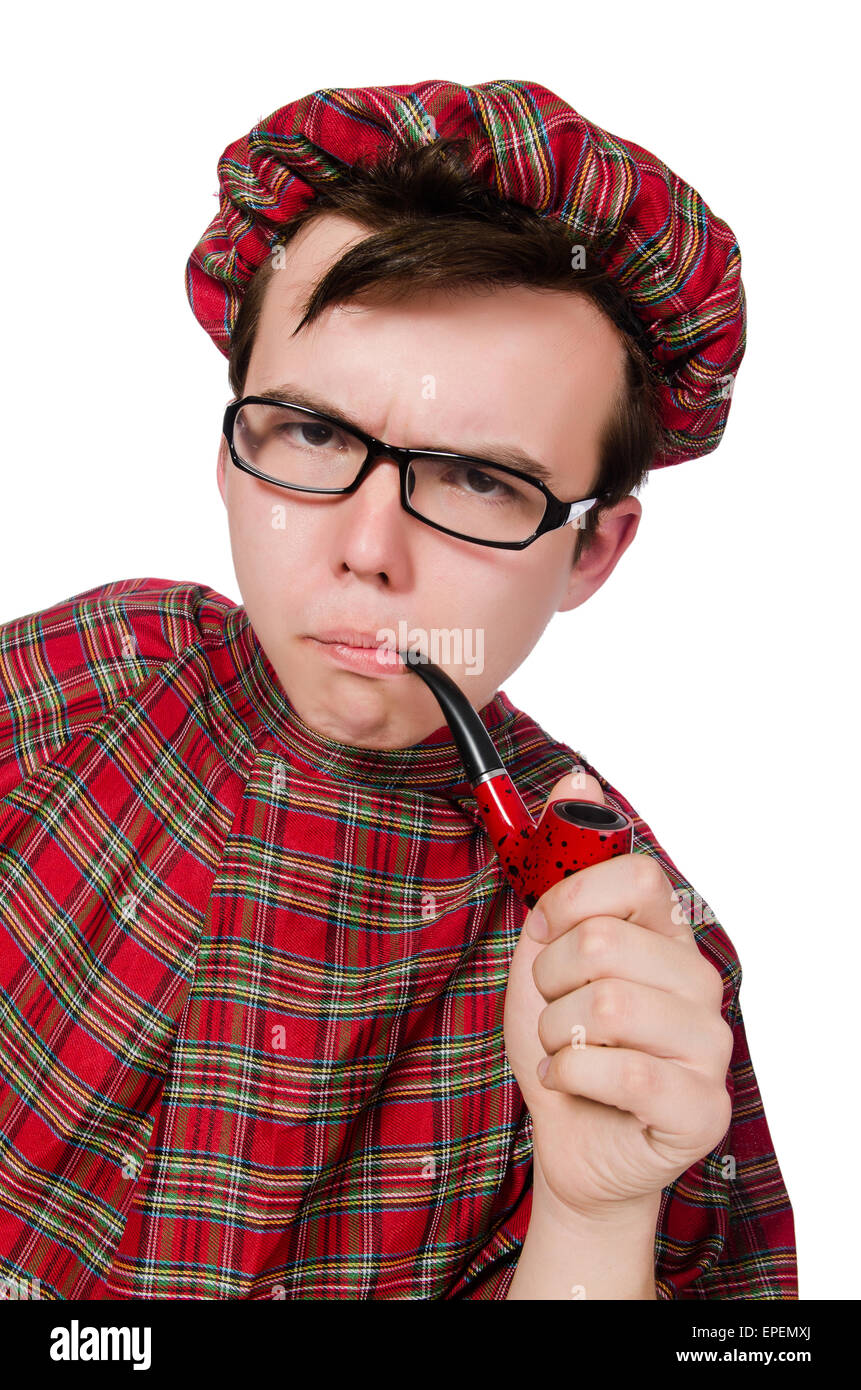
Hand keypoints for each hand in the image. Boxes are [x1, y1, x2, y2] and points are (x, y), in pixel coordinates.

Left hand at [502, 770, 733, 1222]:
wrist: (572, 1141)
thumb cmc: (563, 1043)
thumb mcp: (543, 950)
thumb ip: (560, 869)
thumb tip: (577, 778)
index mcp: (667, 937)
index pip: (637, 878)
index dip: (572, 901)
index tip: (547, 933)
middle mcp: (698, 983)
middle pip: (604, 943)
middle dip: (549, 982)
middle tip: (555, 1011)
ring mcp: (708, 1046)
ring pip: (605, 1007)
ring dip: (555, 1035)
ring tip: (567, 1051)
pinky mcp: (701, 1107)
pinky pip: (620, 1072)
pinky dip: (568, 1078)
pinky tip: (574, 1085)